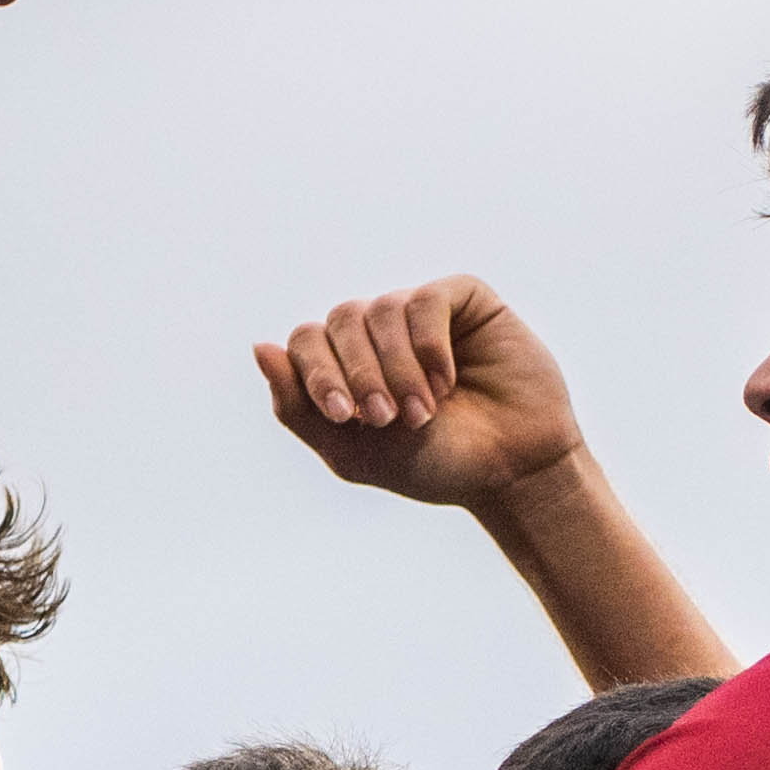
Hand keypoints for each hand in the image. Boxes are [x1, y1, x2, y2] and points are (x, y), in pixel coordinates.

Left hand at [255, 279, 595, 511]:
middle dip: (357, 374)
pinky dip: (428, 345)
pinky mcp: (464, 299)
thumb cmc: (434, 464)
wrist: (510, 470)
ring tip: (423, 411)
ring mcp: (419, 312)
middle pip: (338, 321)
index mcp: (346, 364)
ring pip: (379, 312)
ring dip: (396, 368)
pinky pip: (425, 301)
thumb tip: (259, 347)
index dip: (316, 373)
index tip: (344, 416)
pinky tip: (446, 381)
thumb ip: (297, 408)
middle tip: (386, 419)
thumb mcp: (351, 452)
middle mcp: (378, 332)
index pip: (305, 342)